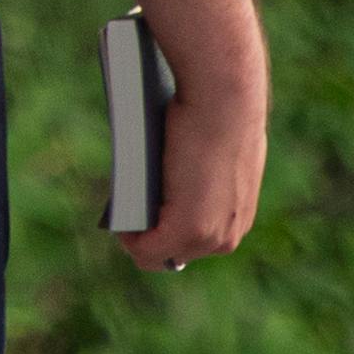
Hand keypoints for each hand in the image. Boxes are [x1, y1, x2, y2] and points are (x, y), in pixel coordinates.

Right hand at [127, 41, 267, 270]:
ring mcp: (208, 237)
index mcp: (237, 218)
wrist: (225, 99)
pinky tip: (117, 215)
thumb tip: (169, 186)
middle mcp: (227, 236)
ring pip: (158, 254)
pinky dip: (126, 236)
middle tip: (127, 209)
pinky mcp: (189, 229)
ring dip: (136, 235)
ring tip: (121, 210)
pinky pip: (145, 249)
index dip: (165, 230)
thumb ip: (200, 181)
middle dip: (148, 235)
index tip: (145, 214)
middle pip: (174, 254)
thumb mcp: (213, 155)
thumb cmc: (217, 114)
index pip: (193, 244)